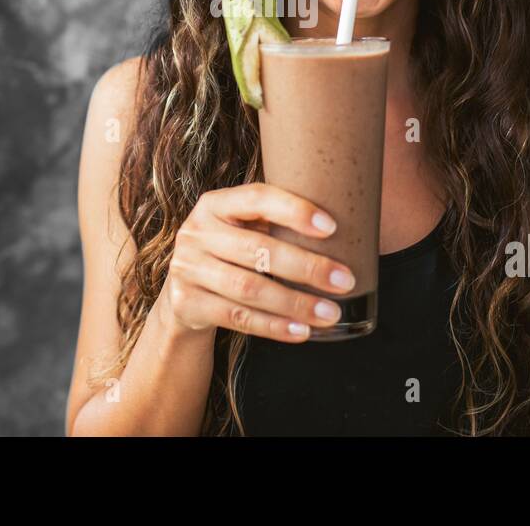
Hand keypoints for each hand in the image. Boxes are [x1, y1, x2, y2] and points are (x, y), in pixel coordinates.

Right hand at [160, 182, 356, 341]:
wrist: (181, 296)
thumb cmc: (230, 254)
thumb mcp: (241, 229)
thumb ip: (275, 222)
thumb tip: (348, 228)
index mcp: (215, 203)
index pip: (257, 198)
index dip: (294, 211)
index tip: (332, 228)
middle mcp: (196, 232)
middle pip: (257, 249)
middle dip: (306, 267)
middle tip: (345, 281)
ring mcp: (187, 268)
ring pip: (249, 288)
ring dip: (295, 303)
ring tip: (330, 313)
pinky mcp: (186, 303)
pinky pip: (238, 318)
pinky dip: (274, 327)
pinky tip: (302, 331)